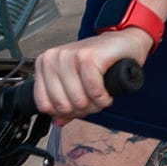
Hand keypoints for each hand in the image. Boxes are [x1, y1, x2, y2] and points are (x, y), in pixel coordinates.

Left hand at [30, 29, 153, 121]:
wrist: (122, 43)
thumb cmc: (98, 62)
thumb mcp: (76, 83)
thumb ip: (65, 102)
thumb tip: (58, 122)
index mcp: (44, 64)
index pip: (44, 104)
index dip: (64, 113)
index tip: (78, 107)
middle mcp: (53, 58)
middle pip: (62, 106)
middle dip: (82, 110)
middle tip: (93, 101)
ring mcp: (69, 56)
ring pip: (78, 101)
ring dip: (95, 105)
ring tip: (101, 97)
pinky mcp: (88, 57)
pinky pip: (94, 92)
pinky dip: (104, 99)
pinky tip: (107, 94)